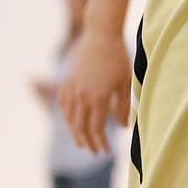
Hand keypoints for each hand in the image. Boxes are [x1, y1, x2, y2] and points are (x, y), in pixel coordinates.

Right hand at [58, 28, 130, 153]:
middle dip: (87, 142)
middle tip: (94, 151)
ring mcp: (71, 89)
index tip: (106, 151)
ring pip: (69, 118)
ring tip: (82, 141)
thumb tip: (125, 128)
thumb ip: (124, 107)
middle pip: (80, 128)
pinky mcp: (66, 82)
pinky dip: (67, 116)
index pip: (96, 129)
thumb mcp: (125, 83)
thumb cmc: (118, 59)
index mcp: (98, 98)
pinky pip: (63, 105)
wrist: (100, 35)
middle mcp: (81, 96)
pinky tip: (72, 121)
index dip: (100, 143)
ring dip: (75, 132)